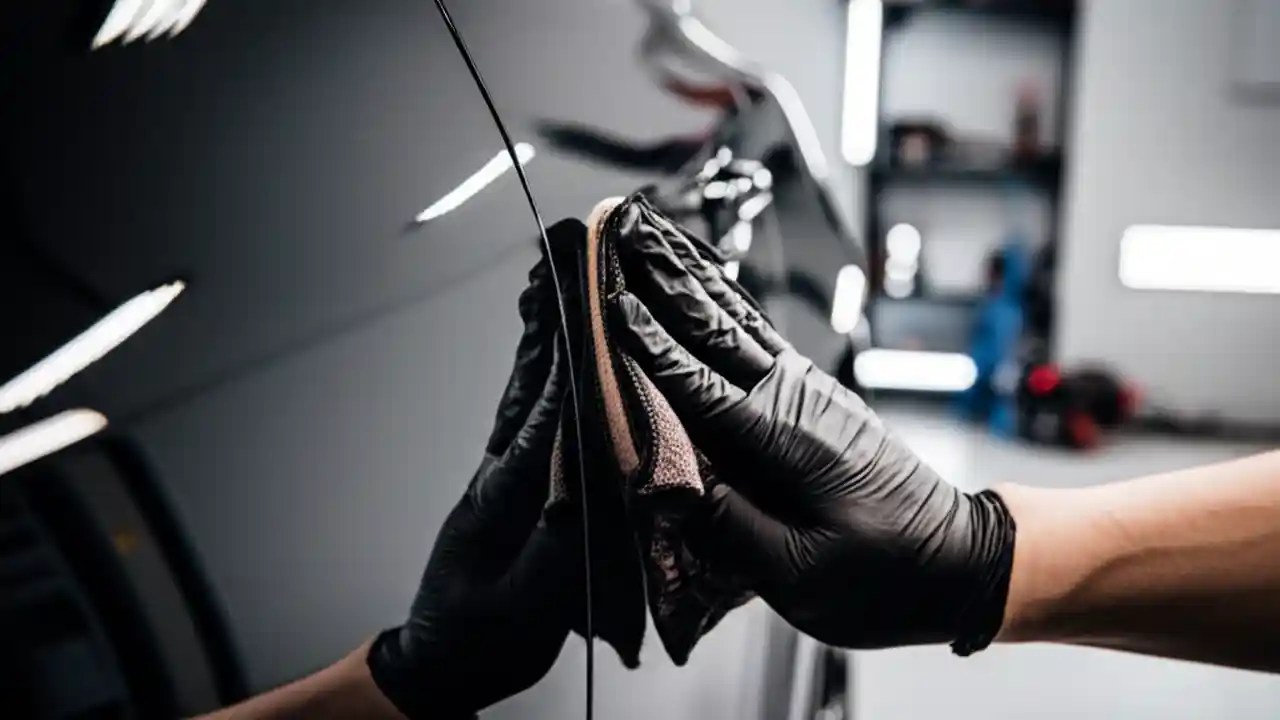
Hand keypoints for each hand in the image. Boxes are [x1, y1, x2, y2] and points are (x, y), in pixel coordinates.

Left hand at [367, 239, 581, 717]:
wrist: (443, 664)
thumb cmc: (481, 639)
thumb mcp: (523, 607)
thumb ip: (556, 550)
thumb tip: (588, 490)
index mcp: (505, 497)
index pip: (541, 415)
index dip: (563, 358)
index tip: (580, 306)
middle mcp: (502, 475)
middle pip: (528, 386)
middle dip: (550, 322)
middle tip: (564, 262)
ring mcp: (503, 478)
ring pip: (524, 395)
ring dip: (541, 337)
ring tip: (554, 283)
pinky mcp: (511, 488)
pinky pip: (529, 420)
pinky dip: (541, 376)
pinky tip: (552, 352)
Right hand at [609, 219, 1015, 652]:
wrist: (961, 563)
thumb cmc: (885, 577)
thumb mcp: (800, 575)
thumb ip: (731, 528)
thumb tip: (666, 487)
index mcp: (783, 440)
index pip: (698, 382)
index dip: (647, 342)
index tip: (607, 299)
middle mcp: (795, 402)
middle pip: (715, 327)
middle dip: (663, 276)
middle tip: (624, 227)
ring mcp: (809, 394)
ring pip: (738, 321)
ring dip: (692, 276)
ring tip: (655, 235)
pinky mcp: (818, 400)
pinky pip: (760, 338)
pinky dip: (728, 303)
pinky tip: (711, 285)